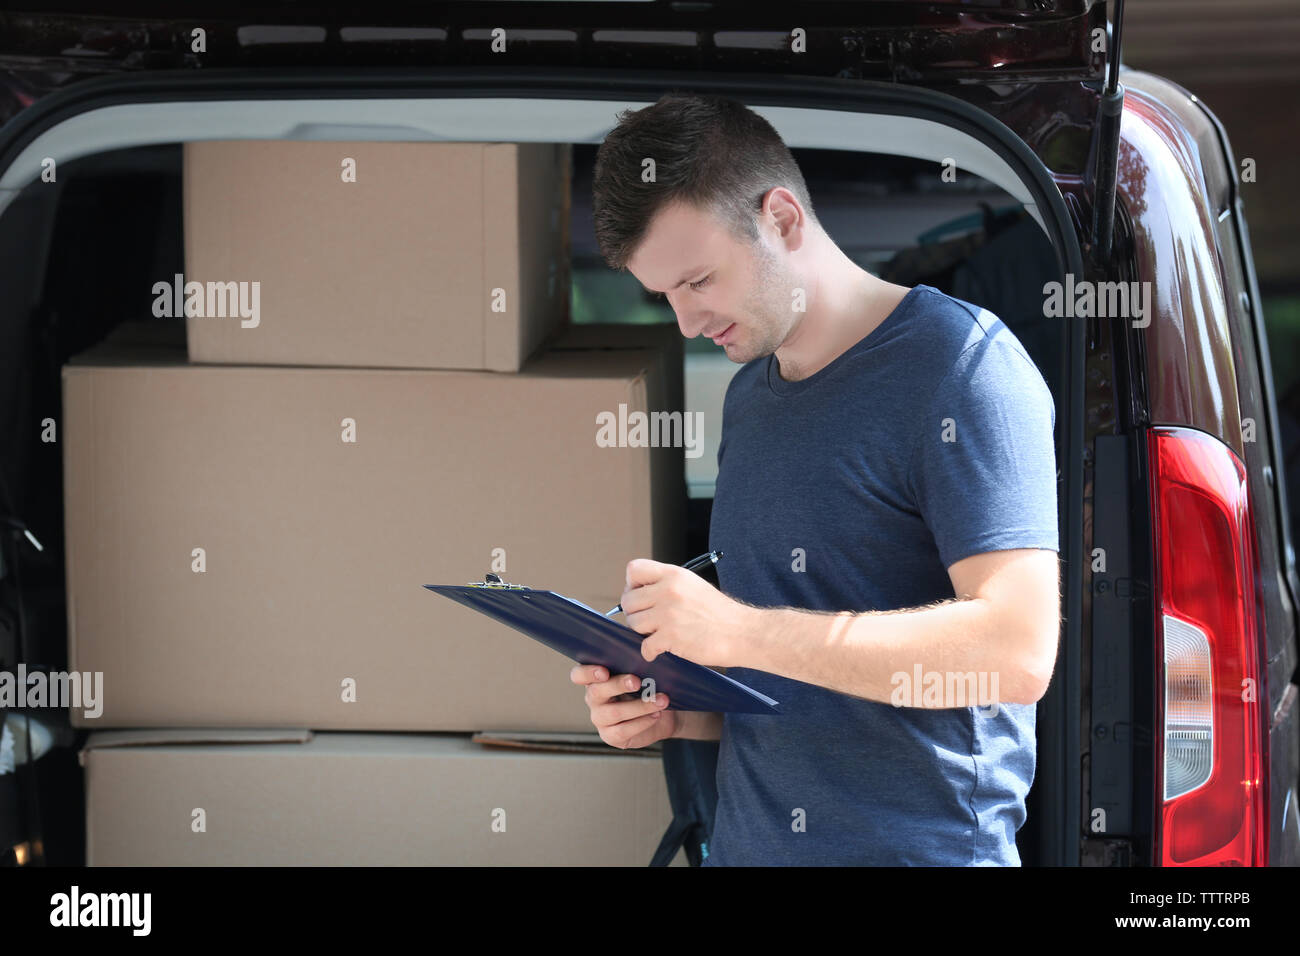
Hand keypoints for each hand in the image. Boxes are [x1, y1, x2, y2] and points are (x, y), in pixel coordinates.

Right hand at [570, 664, 678, 748]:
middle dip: (618, 685)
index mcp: (596, 679)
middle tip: (638, 682)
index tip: (604, 672)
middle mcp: (594, 699)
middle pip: (596, 692)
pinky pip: (623, 730)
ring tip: (661, 700)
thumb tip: (644, 648)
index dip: (588, 673)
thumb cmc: (648, 688)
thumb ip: (634, 662)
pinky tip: (656, 715)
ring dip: (640, 705)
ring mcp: (600, 719)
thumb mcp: (640, 673)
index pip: (579, 675)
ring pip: (614, 712)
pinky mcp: (611, 736)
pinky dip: (642, 722)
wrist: (663, 715)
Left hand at [620, 558, 752, 667]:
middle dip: (635, 612)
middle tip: (649, 620)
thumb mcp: (693, 585)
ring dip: (643, 632)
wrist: (742, 632)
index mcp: (673, 575)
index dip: (632, 585)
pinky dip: (651, 651)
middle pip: (628, 600)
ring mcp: (668, 614)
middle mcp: (668, 591)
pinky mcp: (670, 636)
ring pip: (633, 623)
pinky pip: (645, 646)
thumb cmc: (720, 612)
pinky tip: (661, 649)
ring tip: (659, 633)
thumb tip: (640, 592)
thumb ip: (667, 584)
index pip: (634, 570)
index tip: (641, 596)